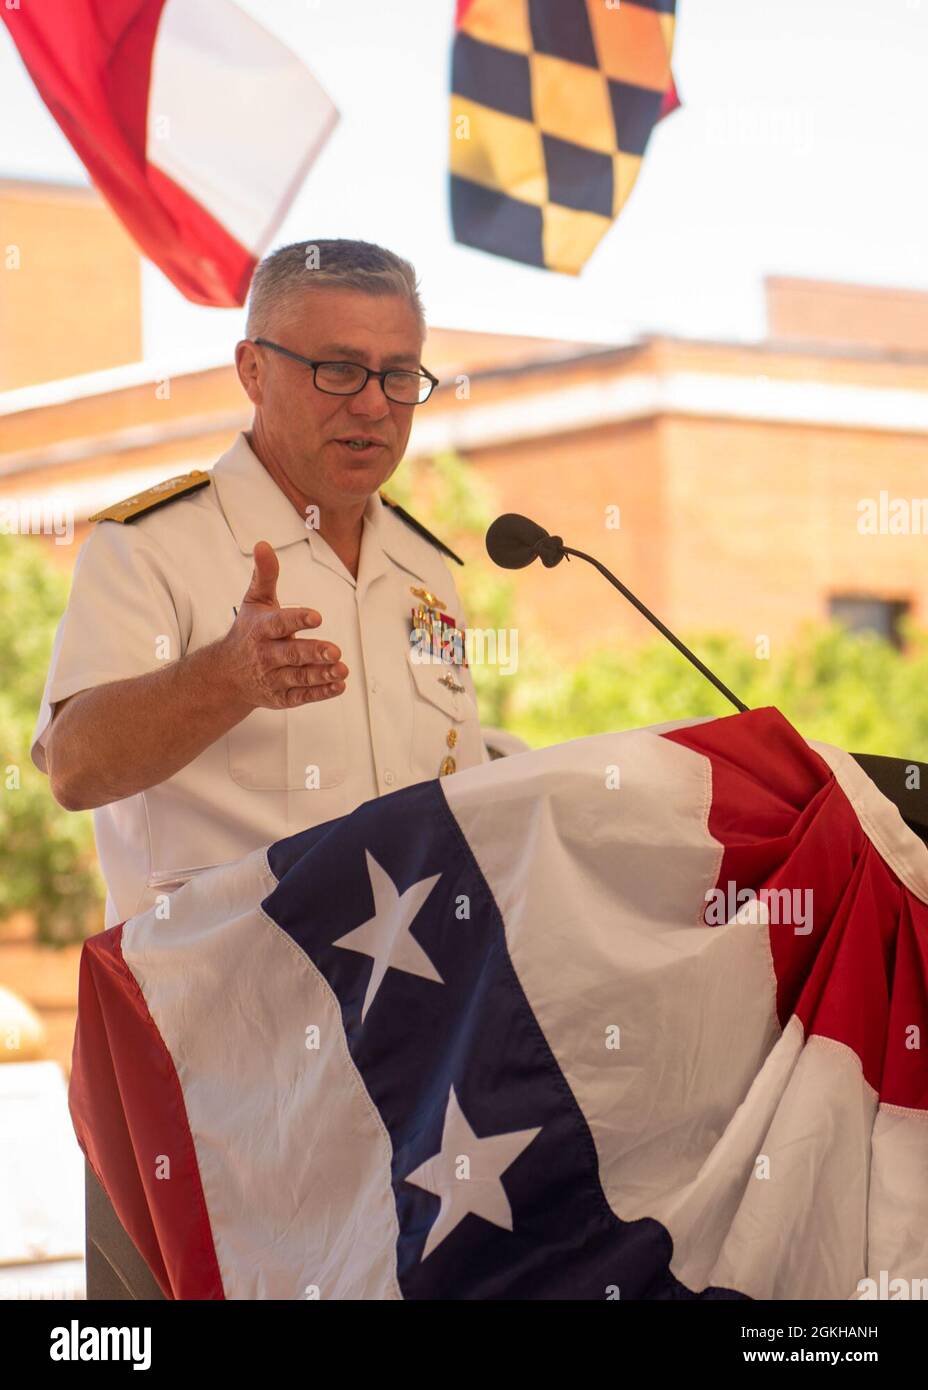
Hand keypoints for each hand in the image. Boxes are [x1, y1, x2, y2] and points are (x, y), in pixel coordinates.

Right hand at [218, 540, 348, 709]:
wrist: (227, 675)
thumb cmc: (248, 632)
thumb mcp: (254, 601)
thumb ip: (265, 575)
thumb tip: (263, 544)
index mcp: (262, 629)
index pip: (280, 623)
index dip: (298, 620)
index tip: (317, 617)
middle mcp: (267, 655)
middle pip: (293, 654)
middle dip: (314, 653)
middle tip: (335, 651)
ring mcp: (274, 678)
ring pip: (300, 677)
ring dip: (322, 675)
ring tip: (341, 669)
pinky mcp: (282, 697)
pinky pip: (302, 696)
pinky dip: (321, 692)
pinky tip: (338, 685)